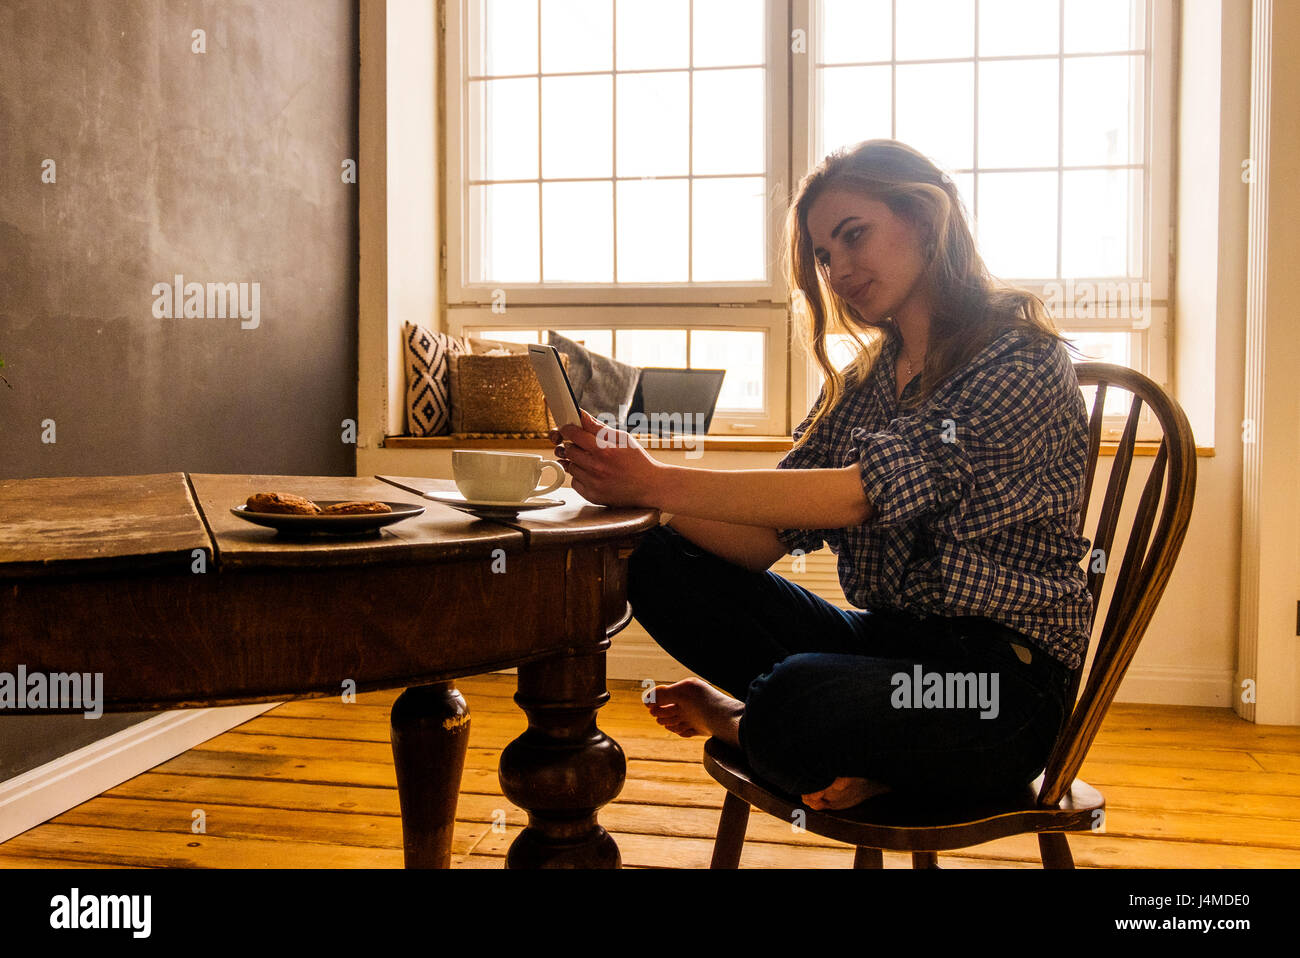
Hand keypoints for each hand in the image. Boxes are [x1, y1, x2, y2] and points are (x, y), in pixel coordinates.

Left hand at [550, 409, 664, 507]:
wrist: (650, 486)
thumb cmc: (638, 461)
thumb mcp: (623, 438)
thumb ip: (599, 427)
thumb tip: (581, 415)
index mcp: (604, 450)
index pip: (573, 434)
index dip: (568, 429)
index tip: (568, 429)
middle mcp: (596, 467)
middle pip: (568, 450)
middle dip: (573, 445)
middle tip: (582, 445)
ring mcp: (593, 483)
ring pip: (570, 467)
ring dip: (577, 462)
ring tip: (593, 461)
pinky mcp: (592, 496)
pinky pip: (574, 482)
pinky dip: (580, 477)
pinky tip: (594, 474)